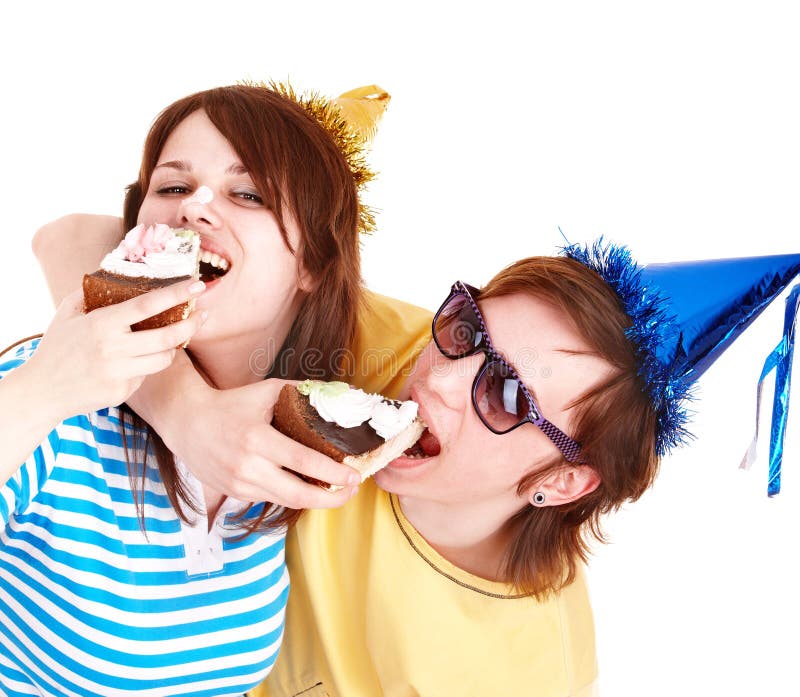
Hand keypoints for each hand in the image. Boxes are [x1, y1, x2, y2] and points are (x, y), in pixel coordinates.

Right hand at [29, 280, 206, 419]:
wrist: (42, 391)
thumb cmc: (57, 347)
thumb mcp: (68, 312)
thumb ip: (92, 292)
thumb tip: (119, 275)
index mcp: (101, 324)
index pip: (148, 306)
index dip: (176, 294)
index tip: (197, 285)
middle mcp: (113, 349)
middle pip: (167, 337)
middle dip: (191, 324)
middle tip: (203, 315)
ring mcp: (119, 373)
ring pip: (163, 359)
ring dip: (172, 347)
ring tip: (173, 336)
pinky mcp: (123, 392)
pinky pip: (146, 375)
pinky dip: (145, 366)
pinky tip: (133, 362)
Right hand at [156, 377, 360, 508]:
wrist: (186, 423)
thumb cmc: (232, 404)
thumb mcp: (267, 391)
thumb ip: (302, 393)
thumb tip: (339, 395)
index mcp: (257, 438)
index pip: (303, 460)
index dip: (332, 472)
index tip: (354, 475)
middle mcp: (247, 466)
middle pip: (298, 494)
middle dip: (331, 498)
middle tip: (352, 491)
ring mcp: (240, 484)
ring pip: (287, 501)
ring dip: (316, 501)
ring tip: (337, 492)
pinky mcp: (235, 493)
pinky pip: (272, 498)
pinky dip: (293, 495)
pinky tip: (309, 487)